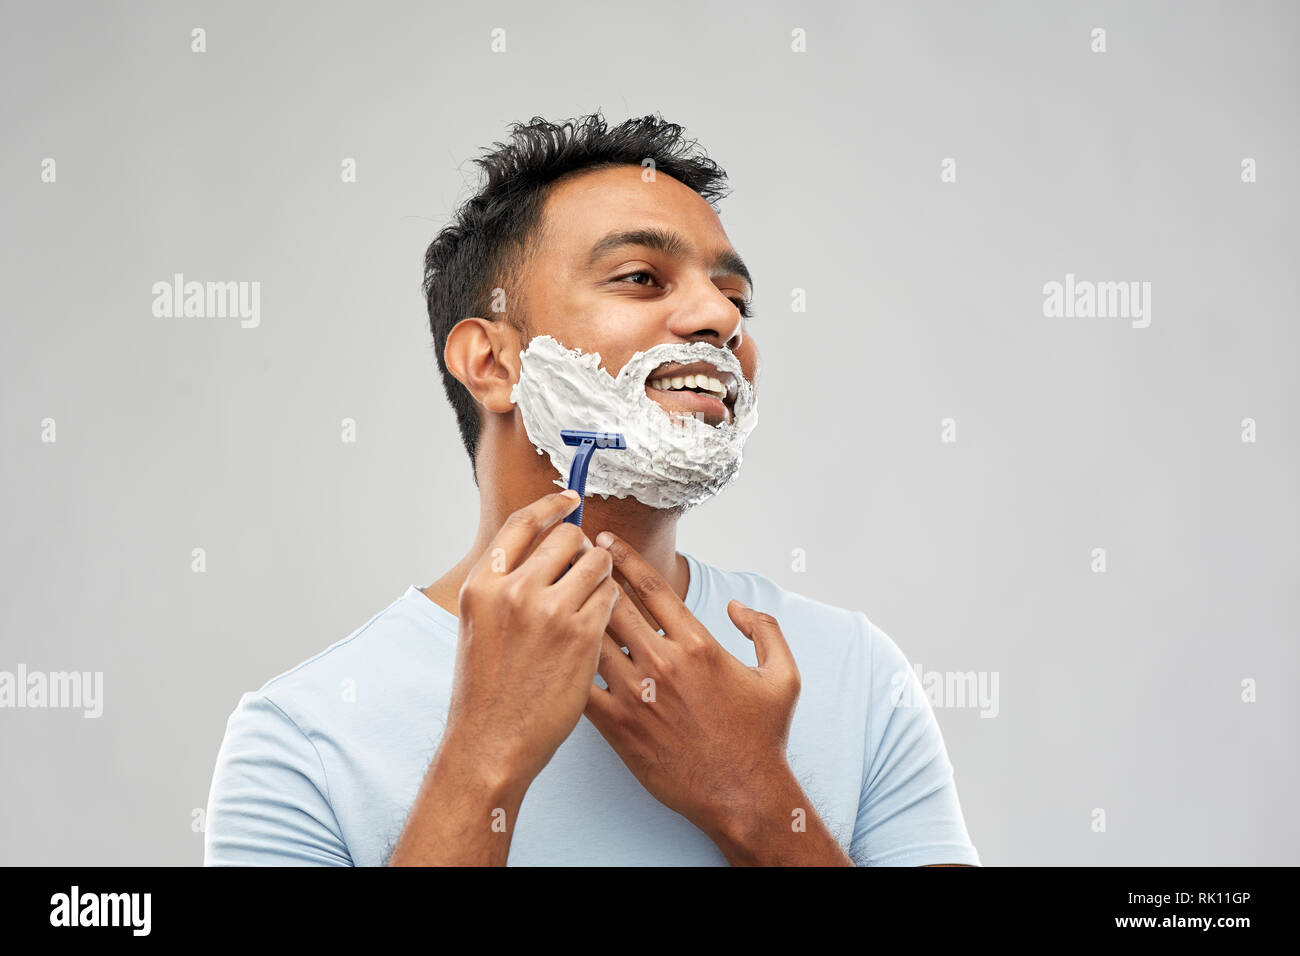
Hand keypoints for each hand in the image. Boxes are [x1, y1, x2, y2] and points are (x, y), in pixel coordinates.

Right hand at [445, 490, 619, 788]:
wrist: (491, 744)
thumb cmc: (486, 690)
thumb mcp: (477, 624)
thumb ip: (503, 584)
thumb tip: (540, 550)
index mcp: (483, 584)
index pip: (523, 523)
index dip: (552, 505)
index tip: (571, 499)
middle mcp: (514, 590)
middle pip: (567, 537)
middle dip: (581, 550)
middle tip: (582, 572)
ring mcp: (550, 611)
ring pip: (596, 563)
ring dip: (601, 576)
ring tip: (592, 603)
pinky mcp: (582, 636)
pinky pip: (611, 597)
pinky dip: (610, 605)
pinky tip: (600, 625)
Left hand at [583, 532, 801, 845]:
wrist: (742, 795)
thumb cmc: (762, 737)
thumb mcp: (784, 676)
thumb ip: (765, 629)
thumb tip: (736, 607)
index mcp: (699, 644)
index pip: (653, 587)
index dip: (625, 557)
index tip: (606, 539)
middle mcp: (664, 663)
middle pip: (614, 604)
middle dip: (589, 575)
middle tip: (569, 555)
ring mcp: (638, 695)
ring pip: (592, 639)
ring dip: (572, 614)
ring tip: (554, 594)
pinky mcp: (619, 726)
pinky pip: (582, 685)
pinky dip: (567, 663)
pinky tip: (553, 647)